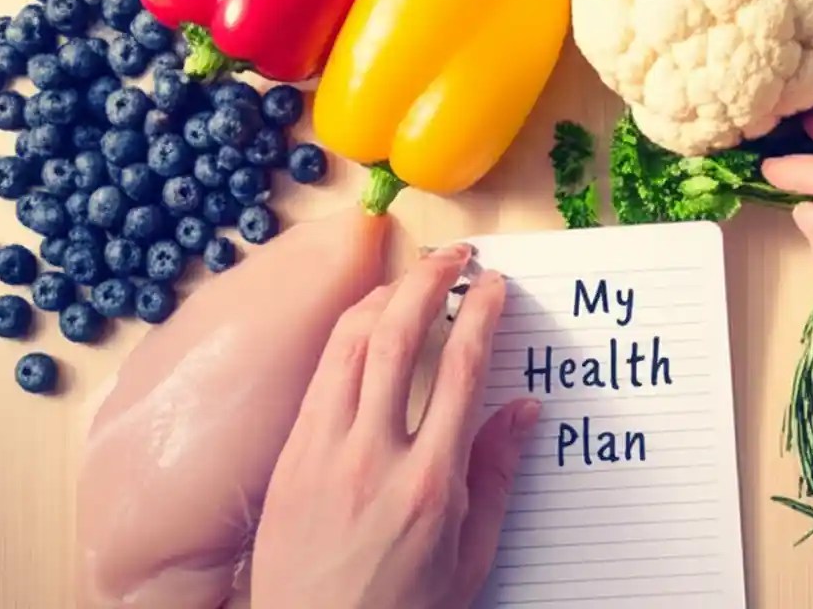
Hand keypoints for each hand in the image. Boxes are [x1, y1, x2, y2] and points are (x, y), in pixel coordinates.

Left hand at [250, 245, 541, 608]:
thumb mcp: (470, 557)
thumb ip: (497, 476)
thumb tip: (524, 411)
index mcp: (431, 484)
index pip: (462, 371)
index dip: (480, 314)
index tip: (492, 284)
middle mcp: (374, 457)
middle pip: (399, 339)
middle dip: (428, 282)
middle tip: (453, 254)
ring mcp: (323, 453)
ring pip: (350, 345)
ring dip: (382, 296)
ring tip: (409, 276)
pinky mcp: (289, 458)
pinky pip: (318, 376)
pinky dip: (345, 335)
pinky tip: (364, 321)